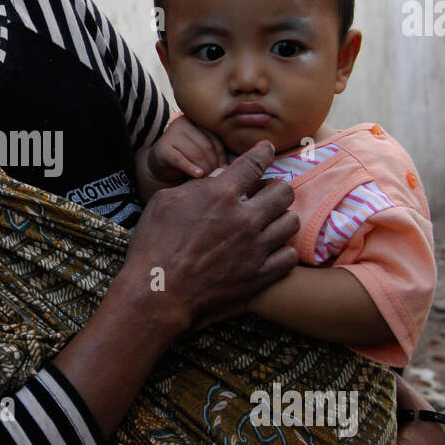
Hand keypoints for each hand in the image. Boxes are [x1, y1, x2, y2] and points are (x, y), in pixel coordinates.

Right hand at [125, 140, 298, 333]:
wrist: (157, 295)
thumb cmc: (153, 247)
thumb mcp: (164, 203)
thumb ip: (195, 187)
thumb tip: (216, 179)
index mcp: (219, 195)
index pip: (254, 163)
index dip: (264, 152)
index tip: (268, 149)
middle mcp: (244, 219)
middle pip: (283, 191)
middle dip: (276, 188)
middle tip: (265, 194)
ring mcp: (255, 249)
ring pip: (291, 222)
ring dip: (281, 218)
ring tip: (269, 222)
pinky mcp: (260, 276)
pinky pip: (288, 256)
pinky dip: (282, 250)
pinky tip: (270, 250)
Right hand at [145, 116, 227, 184]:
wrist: (161, 163)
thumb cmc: (187, 156)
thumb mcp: (202, 148)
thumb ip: (215, 150)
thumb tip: (229, 166)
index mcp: (196, 120)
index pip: (215, 138)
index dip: (222, 156)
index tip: (224, 169)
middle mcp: (183, 123)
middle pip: (206, 146)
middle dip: (214, 164)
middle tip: (216, 176)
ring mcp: (171, 134)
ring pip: (195, 153)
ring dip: (205, 168)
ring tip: (208, 178)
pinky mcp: (162, 149)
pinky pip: (180, 160)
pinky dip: (190, 169)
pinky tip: (198, 176)